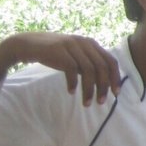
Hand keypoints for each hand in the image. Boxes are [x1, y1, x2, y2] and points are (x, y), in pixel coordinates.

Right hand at [0, 32, 119, 105]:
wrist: (30, 45)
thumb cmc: (57, 54)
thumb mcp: (77, 57)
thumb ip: (90, 66)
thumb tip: (106, 84)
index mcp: (92, 44)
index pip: (111, 61)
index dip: (115, 78)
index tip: (116, 93)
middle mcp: (84, 43)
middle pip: (102, 67)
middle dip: (103, 87)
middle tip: (101, 102)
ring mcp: (72, 45)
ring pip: (88, 70)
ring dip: (89, 89)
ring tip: (87, 103)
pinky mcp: (59, 50)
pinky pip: (71, 69)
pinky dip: (73, 83)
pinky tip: (71, 92)